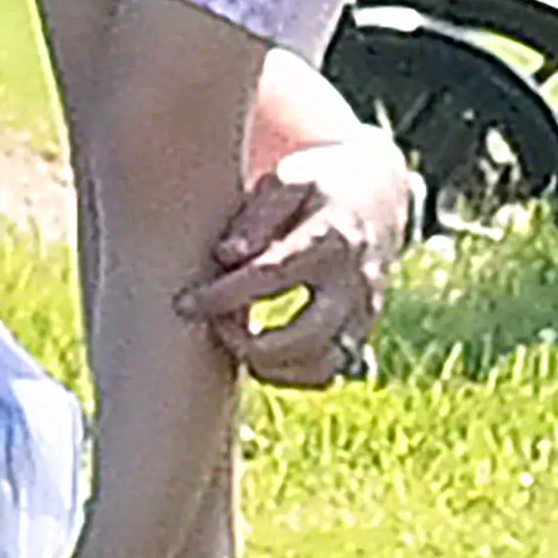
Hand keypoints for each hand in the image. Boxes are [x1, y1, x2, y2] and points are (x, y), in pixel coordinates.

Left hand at [177, 128, 410, 387]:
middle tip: (214, 325)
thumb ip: (257, 216)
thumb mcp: (287, 183)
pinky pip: (326, 373)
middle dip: (250, 344)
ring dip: (269, 365)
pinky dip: (288, 374)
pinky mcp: (359, 334)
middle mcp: (353, 283)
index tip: (185, 303)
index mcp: (331, 238)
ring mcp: (362, 314)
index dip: (224, 294)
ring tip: (233, 338)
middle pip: (306, 336)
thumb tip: (227, 255)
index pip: (272, 274)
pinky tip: (257, 354)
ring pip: (320, 365)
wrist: (373, 198)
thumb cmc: (312, 188)